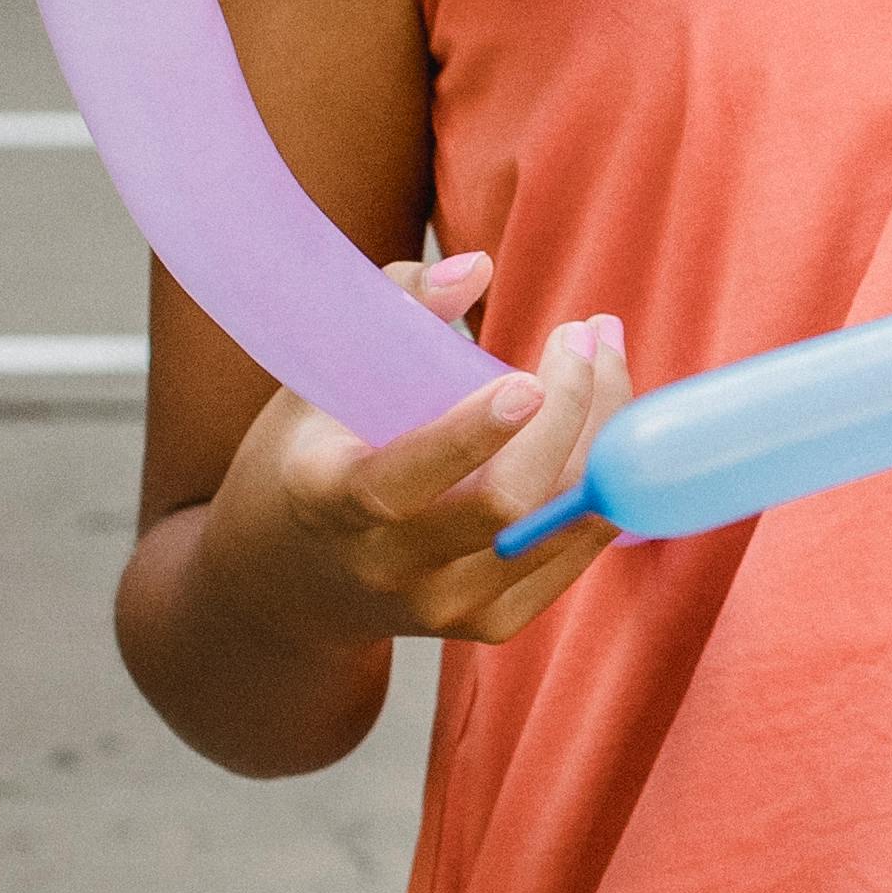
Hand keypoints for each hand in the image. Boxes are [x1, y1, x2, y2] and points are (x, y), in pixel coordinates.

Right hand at [201, 251, 633, 647]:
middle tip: (585, 335)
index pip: (405, 479)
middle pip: (508, 501)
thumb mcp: (315, 385)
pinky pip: (573, 552)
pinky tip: (607, 426)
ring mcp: (444, 604)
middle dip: (568, 410)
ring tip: (608, 359)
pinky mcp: (488, 624)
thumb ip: (391, 313)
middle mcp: (387, 565)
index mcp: (329, 500)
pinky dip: (601, 485)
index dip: (474, 434)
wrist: (282, 586)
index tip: (529, 377)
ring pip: (556, 524)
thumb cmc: (301, 460)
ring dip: (602, 433)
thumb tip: (476, 268)